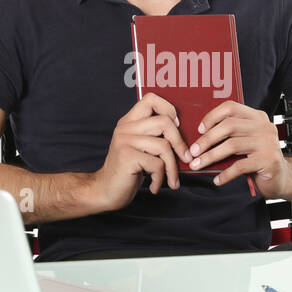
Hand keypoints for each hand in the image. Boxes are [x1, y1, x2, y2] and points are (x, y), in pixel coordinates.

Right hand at [89, 93, 190, 210]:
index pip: (151, 99)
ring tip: (172, 180)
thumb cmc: (129, 172)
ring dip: (172, 167)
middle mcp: (125, 128)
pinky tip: (155, 186)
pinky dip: (161, 178)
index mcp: (129, 122)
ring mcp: (124, 141)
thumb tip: (185, 134)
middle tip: (185, 158)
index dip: (169, 109)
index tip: (177, 127)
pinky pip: (157, 164)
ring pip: (164, 145)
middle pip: (164, 122)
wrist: (105, 192)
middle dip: (180, 143)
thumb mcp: (142, 150)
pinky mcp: (126, 157)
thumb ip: (155, 136)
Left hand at [187, 101, 291, 197]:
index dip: (212, 117)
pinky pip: (240, 166)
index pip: (231, 107)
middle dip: (207, 140)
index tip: (199, 130)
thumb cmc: (258, 159)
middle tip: (193, 152)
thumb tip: (199, 138)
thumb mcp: (245, 142)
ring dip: (210, 156)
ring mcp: (268, 143)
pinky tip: (217, 180)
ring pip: (232, 146)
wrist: (281, 178)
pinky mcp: (268, 160)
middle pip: (229, 126)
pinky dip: (225, 174)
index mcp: (257, 117)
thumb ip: (230, 135)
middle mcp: (264, 126)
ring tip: (198, 165)